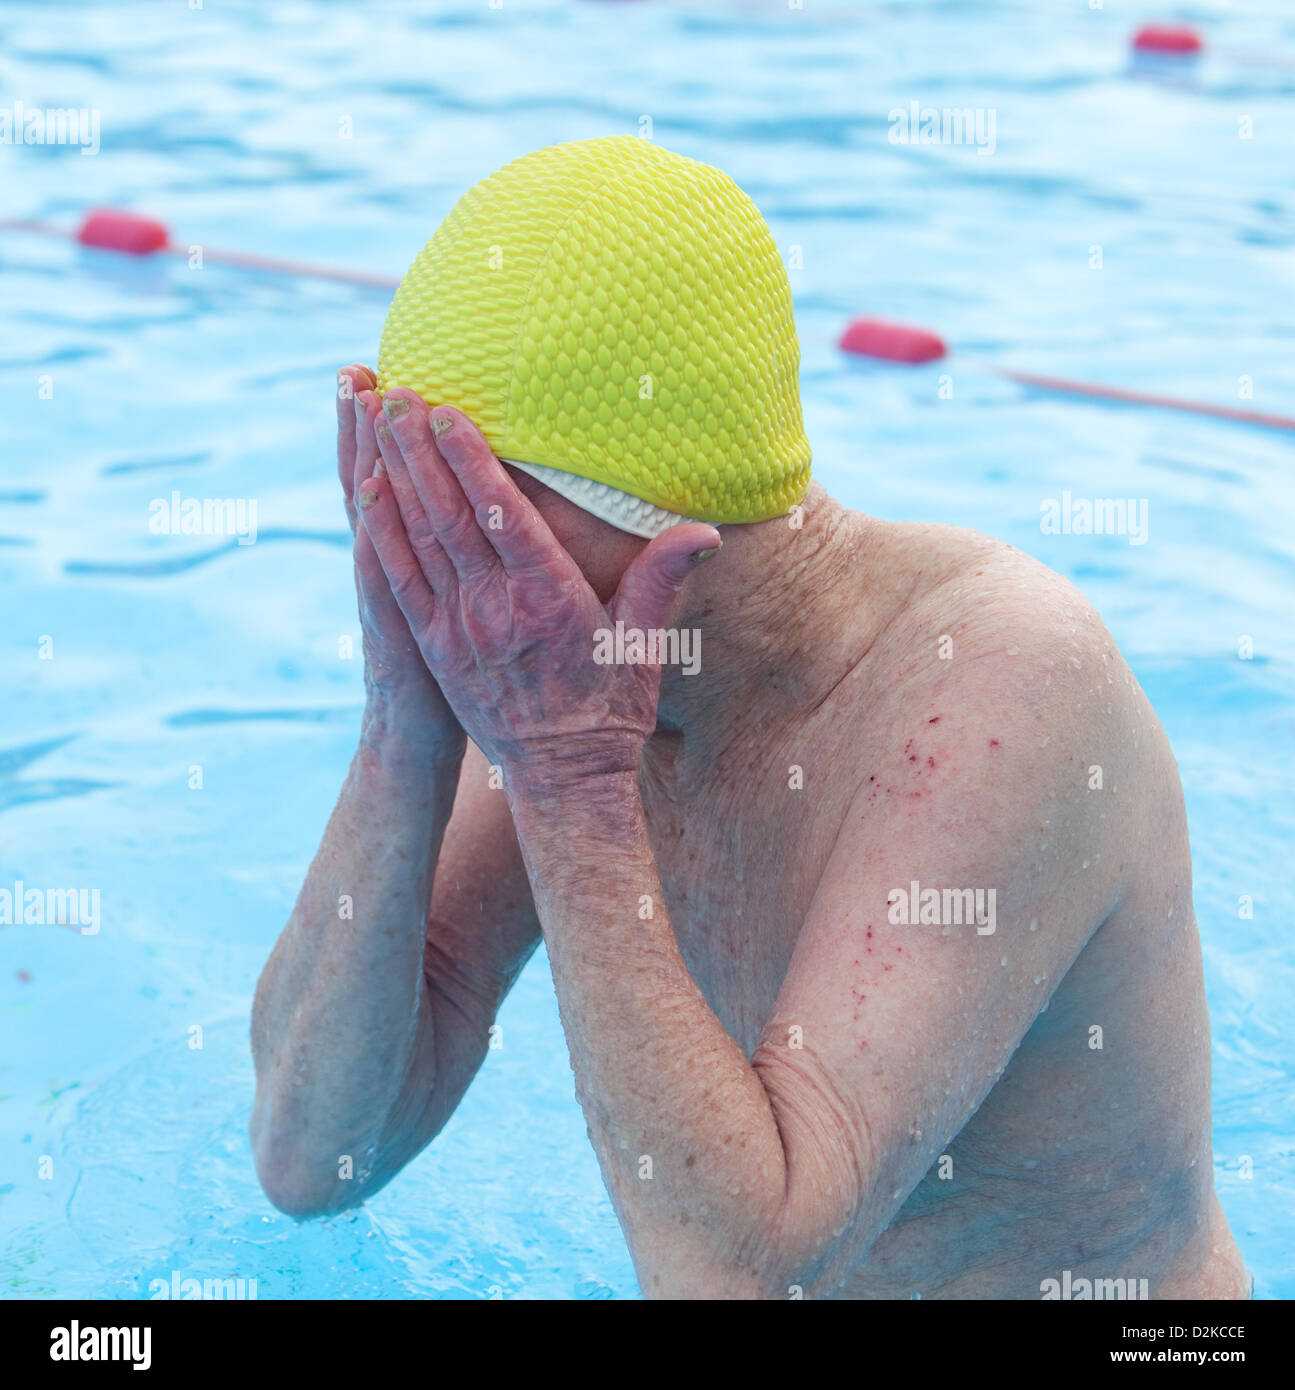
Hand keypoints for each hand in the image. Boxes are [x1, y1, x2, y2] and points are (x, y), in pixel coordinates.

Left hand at [355, 389, 719, 790]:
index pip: (502, 517)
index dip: (470, 462)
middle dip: (419, 451)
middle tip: (398, 392)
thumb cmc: (611, 705)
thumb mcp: (645, 642)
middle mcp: (496, 610)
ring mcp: (458, 628)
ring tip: (375, 420)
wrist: (562, 776)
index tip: (448, 413)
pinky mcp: (434, 646)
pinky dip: (381, 534)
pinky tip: (366, 490)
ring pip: (417, 540)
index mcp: (550, 600)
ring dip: (394, 476)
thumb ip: (662, 578)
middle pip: (449, 516)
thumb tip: (707, 531)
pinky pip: (400, 580)